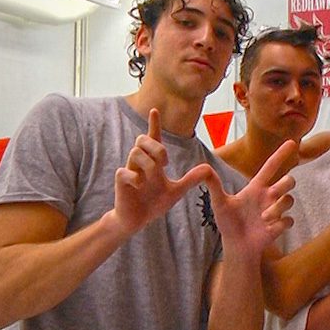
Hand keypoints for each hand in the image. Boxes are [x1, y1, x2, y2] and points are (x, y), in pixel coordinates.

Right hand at [110, 108, 216, 237]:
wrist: (138, 219)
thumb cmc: (154, 202)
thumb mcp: (176, 191)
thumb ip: (190, 179)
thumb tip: (208, 168)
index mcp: (153, 162)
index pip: (153, 137)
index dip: (154, 124)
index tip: (155, 110)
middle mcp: (140, 162)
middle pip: (142, 139)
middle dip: (157, 147)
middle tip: (165, 163)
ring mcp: (129, 171)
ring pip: (134, 152)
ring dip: (148, 164)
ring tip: (152, 178)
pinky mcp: (121, 182)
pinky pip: (124, 172)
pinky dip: (135, 177)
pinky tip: (140, 186)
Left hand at [207, 140, 298, 256]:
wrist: (235, 245)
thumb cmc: (228, 223)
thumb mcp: (219, 202)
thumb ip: (214, 185)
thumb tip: (202, 167)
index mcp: (257, 188)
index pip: (271, 167)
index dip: (280, 154)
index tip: (292, 142)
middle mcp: (268, 197)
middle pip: (288, 181)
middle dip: (286, 183)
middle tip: (272, 193)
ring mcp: (275, 211)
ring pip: (289, 200)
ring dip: (278, 208)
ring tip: (263, 218)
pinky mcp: (279, 226)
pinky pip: (289, 220)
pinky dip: (280, 223)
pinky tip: (269, 228)